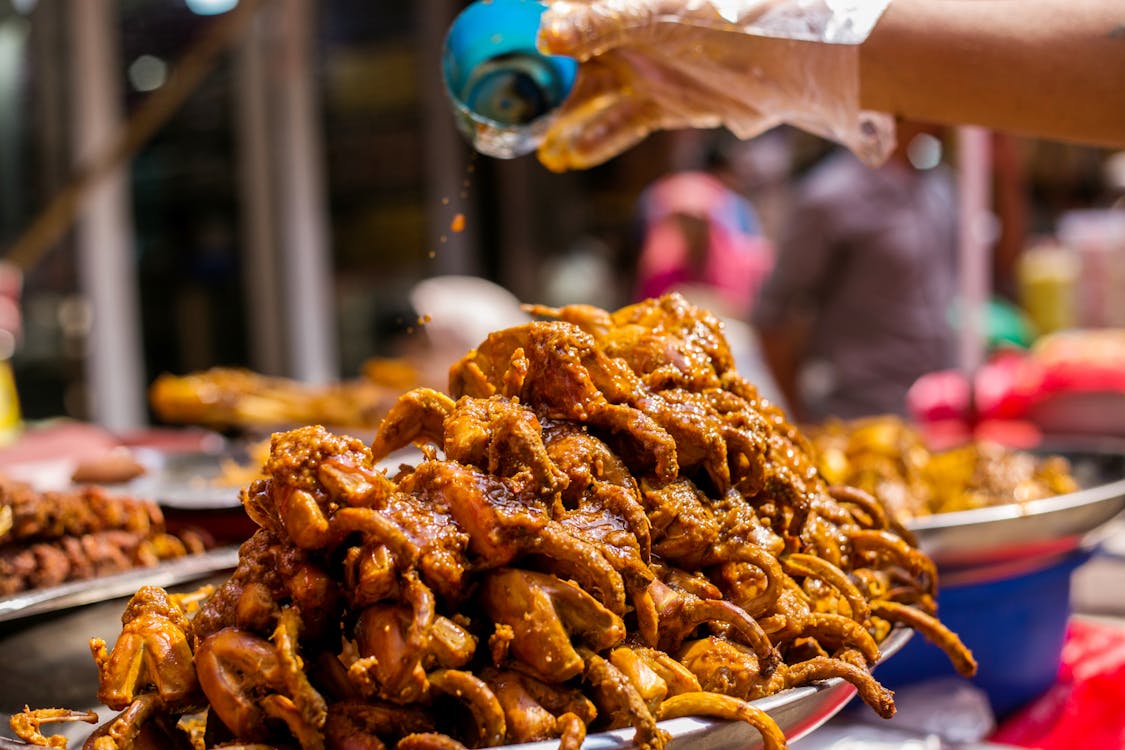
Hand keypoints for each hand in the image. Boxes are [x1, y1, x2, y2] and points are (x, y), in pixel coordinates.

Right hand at [535, 0, 893, 170]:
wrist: (798, 55)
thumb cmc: (731, 16)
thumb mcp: (661, 15)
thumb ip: (603, 21)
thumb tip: (547, 31)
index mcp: (619, 5)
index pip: (562, 14)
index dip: (527, 29)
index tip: (492, 49)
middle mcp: (628, 34)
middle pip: (570, 62)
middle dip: (538, 87)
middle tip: (503, 112)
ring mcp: (647, 69)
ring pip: (591, 98)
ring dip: (562, 121)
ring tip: (532, 144)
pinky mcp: (668, 102)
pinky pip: (622, 125)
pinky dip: (597, 141)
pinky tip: (568, 157)